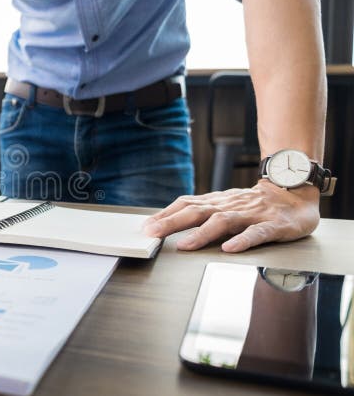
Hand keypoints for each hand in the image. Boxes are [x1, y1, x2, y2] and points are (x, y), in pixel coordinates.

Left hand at [143, 180, 319, 251]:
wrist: (294, 191)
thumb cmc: (253, 203)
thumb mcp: (223, 204)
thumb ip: (200, 212)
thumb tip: (165, 222)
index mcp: (217, 202)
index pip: (186, 204)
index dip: (165, 215)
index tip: (145, 227)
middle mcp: (229, 206)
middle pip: (197, 212)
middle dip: (172, 223)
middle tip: (152, 234)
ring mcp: (251, 215)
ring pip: (223, 221)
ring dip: (202, 233)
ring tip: (184, 245)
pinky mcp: (273, 225)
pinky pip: (256, 233)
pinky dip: (242, 240)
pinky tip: (229, 248)